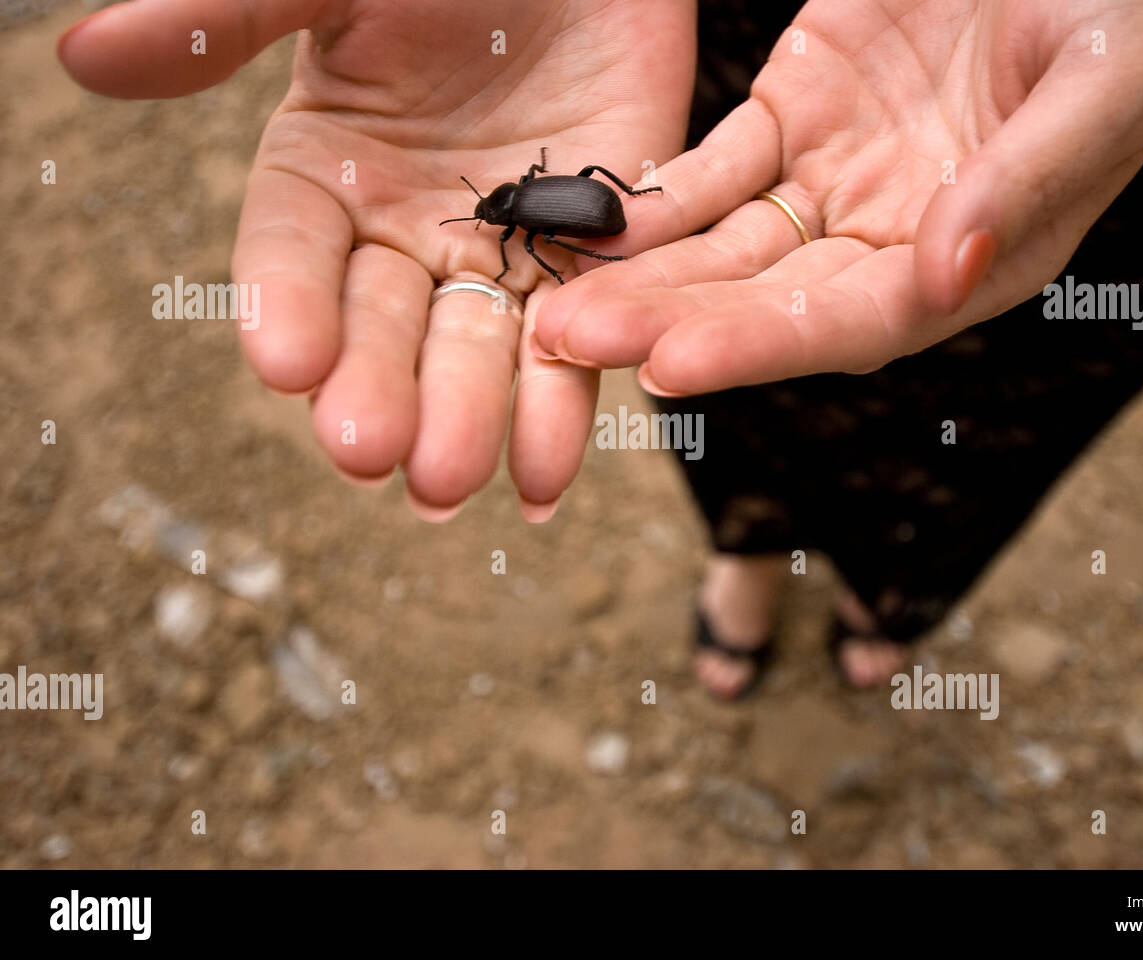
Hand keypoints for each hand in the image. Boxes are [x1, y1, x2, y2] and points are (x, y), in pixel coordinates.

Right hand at [59, 0, 694, 517]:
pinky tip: (544, 476)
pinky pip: (572, 350)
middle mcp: (406, 235)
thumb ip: (227, 20)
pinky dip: (559, 412)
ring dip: (465, 423)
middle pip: (385, 329)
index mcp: (326, 176)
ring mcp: (500, 259)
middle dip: (377, 390)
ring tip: (452, 483)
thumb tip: (86, 54)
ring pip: (476, 356)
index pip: (292, 257)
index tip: (285, 364)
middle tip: (371, 452)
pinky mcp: (588, 268)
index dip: (286, 307)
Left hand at [533, 0, 1142, 394]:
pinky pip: (710, 173)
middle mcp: (890, 242)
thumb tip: (946, 278)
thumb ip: (1027, 182)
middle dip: (669, 323)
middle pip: (767, 300)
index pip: (856, 323)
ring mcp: (834, 185)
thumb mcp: (1102, 83)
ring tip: (553, 306)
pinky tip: (583, 224)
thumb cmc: (1115, 5)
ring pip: (723, 249)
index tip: (670, 366)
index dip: (762, 346)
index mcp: (971, 261)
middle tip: (569, 342)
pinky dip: (649, 201)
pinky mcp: (791, 122)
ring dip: (640, 278)